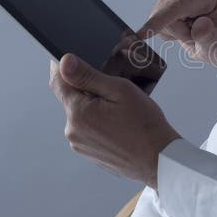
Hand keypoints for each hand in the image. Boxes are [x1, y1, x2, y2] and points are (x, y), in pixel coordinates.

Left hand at [49, 54, 180, 187]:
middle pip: (71, 98)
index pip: (57, 82)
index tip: (70, 58)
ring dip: (94, 107)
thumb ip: (88, 76)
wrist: (158, 159)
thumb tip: (64, 62)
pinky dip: (99, 122)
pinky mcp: (89, 152)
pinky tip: (119, 124)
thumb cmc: (145, 125)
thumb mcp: (120, 90)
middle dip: (86, 89)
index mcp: (78, 112)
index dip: (62, 67)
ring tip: (121, 111)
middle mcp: (73, 130)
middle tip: (113, 90)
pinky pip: (88, 129)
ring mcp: (80, 144)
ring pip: (81, 114)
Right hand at [138, 0, 216, 76]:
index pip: (177, 7)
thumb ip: (208, 37)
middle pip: (165, 12)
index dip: (159, 21)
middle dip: (176, 31)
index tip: (141, 35)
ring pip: (158, 15)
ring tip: (192, 33)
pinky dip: (168, 29)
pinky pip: (156, 18)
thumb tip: (201, 25)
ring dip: (173, 31)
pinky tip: (184, 28)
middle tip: (196, 37)